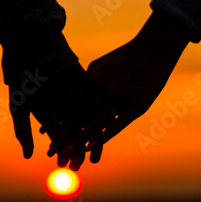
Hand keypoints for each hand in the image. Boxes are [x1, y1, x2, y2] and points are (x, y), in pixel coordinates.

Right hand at [10, 62, 101, 169]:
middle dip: (76, 150)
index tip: (65, 166)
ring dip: (90, 139)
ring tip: (95, 156)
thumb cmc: (21, 76)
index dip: (61, 150)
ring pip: (86, 121)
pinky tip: (106, 130)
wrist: (31, 45)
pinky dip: (100, 115)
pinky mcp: (86, 82)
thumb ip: (23, 131)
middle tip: (80, 166)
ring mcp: (75, 94)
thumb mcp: (19, 106)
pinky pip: (95, 102)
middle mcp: (62, 106)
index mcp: (47, 111)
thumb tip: (28, 157)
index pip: (57, 135)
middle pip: (73, 132)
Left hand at [47, 10, 190, 161]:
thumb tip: (76, 96)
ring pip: (95, 124)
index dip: (56, 118)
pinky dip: (103, 138)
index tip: (44, 132)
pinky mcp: (138, 106)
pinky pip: (117, 125)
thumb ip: (88, 80)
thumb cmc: (125, 55)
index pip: (69, 103)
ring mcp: (121, 98)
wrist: (156, 47)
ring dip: (79, 141)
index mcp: (92, 78)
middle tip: (51, 151)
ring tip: (66, 154)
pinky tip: (90, 148)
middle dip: (63, 136)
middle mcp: (104, 89)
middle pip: (78, 117)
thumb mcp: (102, 64)